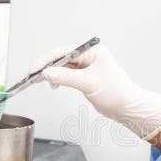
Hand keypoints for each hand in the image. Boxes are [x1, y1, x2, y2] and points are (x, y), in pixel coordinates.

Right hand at [32, 43, 160, 140]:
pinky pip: (66, 75)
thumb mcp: (89, 83)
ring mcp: (87, 68)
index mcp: (92, 51)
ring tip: (38, 81)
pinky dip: (58, 79)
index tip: (34, 69)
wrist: (128, 108)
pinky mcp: (85, 78)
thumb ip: (66, 77)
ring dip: (51, 74)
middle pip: (60, 58)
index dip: (46, 60)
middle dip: (46, 67)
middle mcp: (89, 57)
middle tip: (32, 76)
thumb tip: (47, 73)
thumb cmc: (117, 93)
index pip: (63, 52)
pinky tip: (53, 85)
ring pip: (62, 67)